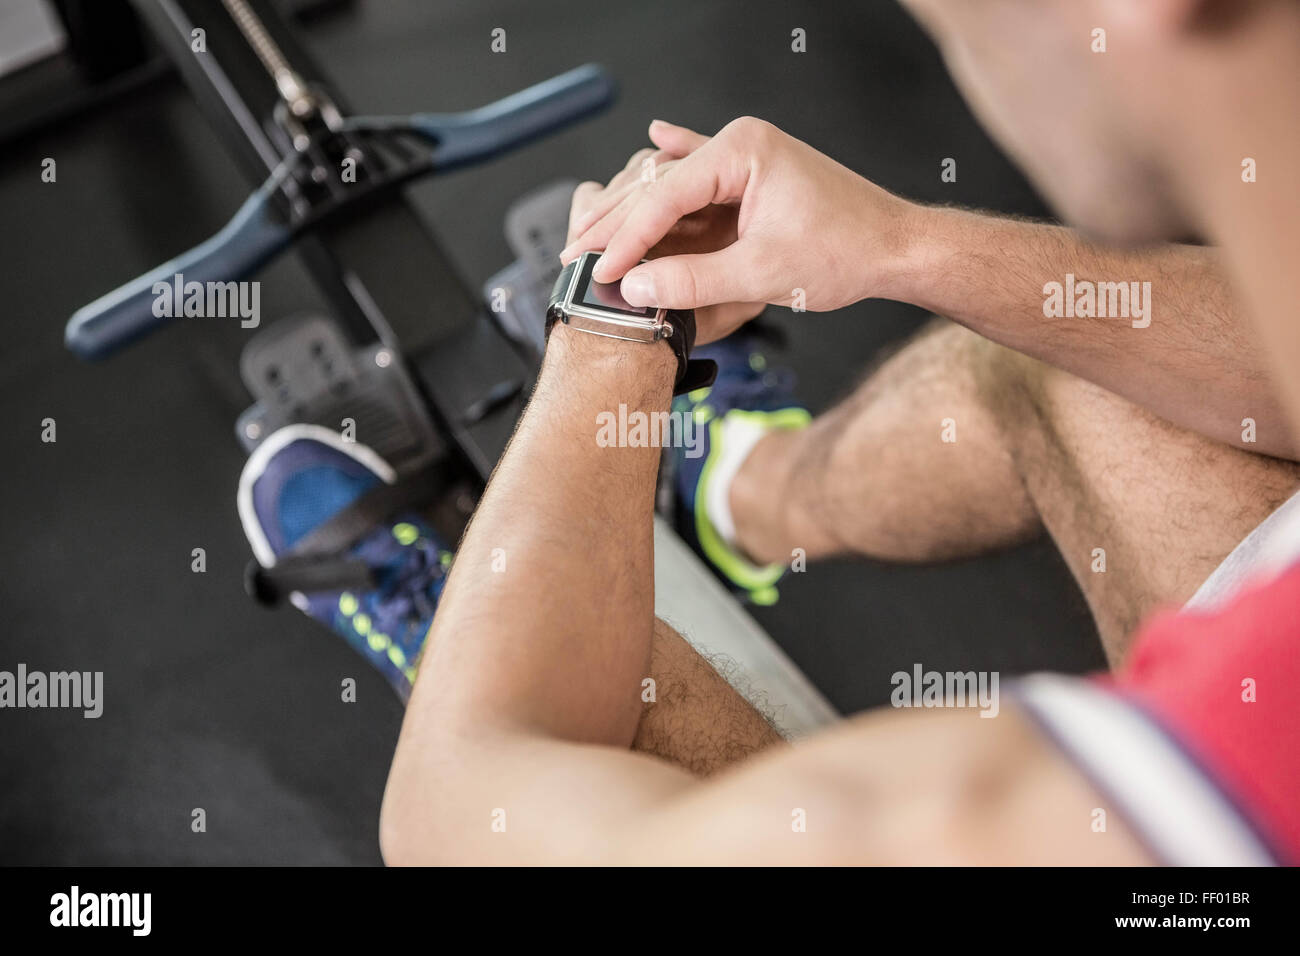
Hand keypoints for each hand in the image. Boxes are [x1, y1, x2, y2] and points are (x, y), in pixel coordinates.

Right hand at [561, 117, 916, 340]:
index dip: (624, 239)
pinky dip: (674, 177)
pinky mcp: (753, 181)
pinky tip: (652, 137)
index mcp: (741, 151)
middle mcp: (740, 146)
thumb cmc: (847, 250)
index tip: (596, 269)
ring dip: (635, 217)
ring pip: (672, 190)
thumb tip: (635, 287)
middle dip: (616, 225)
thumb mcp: (762, 273)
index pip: (663, 196)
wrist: (896, 249)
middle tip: (575, 258)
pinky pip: (699, 180)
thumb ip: (693, 281)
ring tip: (591, 238)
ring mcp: (746, 161)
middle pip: (658, 187)